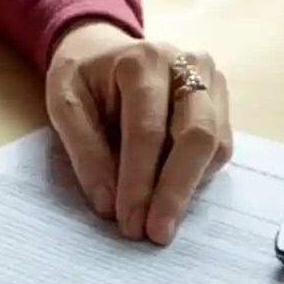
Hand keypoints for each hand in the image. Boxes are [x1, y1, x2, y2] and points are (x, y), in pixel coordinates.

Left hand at [46, 22, 232, 244]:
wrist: (102, 49)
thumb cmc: (81, 78)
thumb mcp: (63, 104)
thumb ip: (83, 151)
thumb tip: (107, 204)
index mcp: (142, 60)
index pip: (147, 130)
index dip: (139, 181)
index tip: (129, 222)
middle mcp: (186, 64)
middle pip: (196, 135)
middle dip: (175, 191)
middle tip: (156, 234)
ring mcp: (210, 80)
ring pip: (215, 144)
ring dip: (189, 189)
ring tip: (161, 221)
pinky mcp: (220, 100)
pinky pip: (220, 147)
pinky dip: (197, 177)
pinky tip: (171, 194)